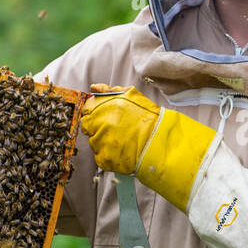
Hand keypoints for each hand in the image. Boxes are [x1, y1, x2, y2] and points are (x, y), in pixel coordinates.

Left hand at [80, 83, 217, 210]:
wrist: (160, 140)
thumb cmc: (148, 117)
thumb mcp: (131, 95)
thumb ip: (109, 91)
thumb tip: (94, 88)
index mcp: (102, 108)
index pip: (87, 109)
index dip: (96, 113)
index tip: (105, 117)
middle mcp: (98, 125)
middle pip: (89, 127)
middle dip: (99, 127)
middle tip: (116, 130)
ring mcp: (100, 144)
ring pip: (94, 143)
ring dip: (104, 141)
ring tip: (122, 140)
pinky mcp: (104, 159)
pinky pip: (100, 157)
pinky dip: (109, 155)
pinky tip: (122, 150)